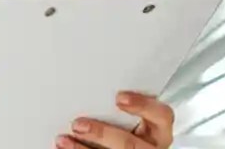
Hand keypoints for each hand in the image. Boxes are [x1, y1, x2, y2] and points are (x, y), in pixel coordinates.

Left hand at [55, 91, 174, 148]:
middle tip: (78, 124)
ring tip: (63, 139)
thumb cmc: (127, 124)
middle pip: (130, 144)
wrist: (124, 144)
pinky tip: (64, 148)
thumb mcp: (131, 114)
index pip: (161, 115)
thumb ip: (119, 104)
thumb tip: (89, 82)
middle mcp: (152, 148)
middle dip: (102, 134)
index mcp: (159, 130)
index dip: (142, 106)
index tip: (119, 97)